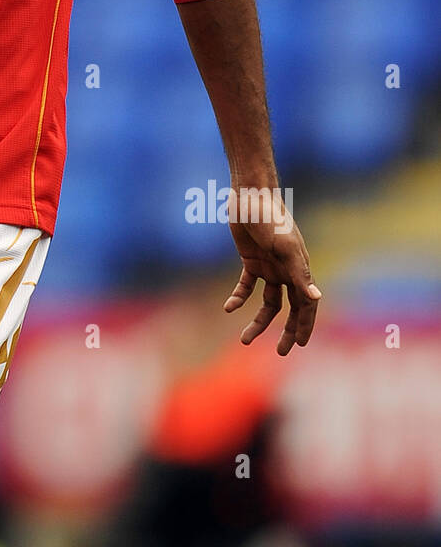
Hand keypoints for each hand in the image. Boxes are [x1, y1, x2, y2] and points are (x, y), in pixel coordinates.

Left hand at [223, 185, 320, 355]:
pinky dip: (239, 298)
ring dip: (259, 321)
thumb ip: (300, 274)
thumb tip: (317, 299)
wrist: (250, 195)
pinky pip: (246, 285)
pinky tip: (229, 307)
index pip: (306, 304)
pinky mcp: (250, 260)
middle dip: (286, 330)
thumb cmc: (271, 218)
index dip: (305, 325)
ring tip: (245, 339)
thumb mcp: (285, 247)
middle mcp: (286, 271)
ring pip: (268, 302)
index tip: (299, 345)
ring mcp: (269, 266)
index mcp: (299, 269)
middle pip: (290, 308)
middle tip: (279, 351)